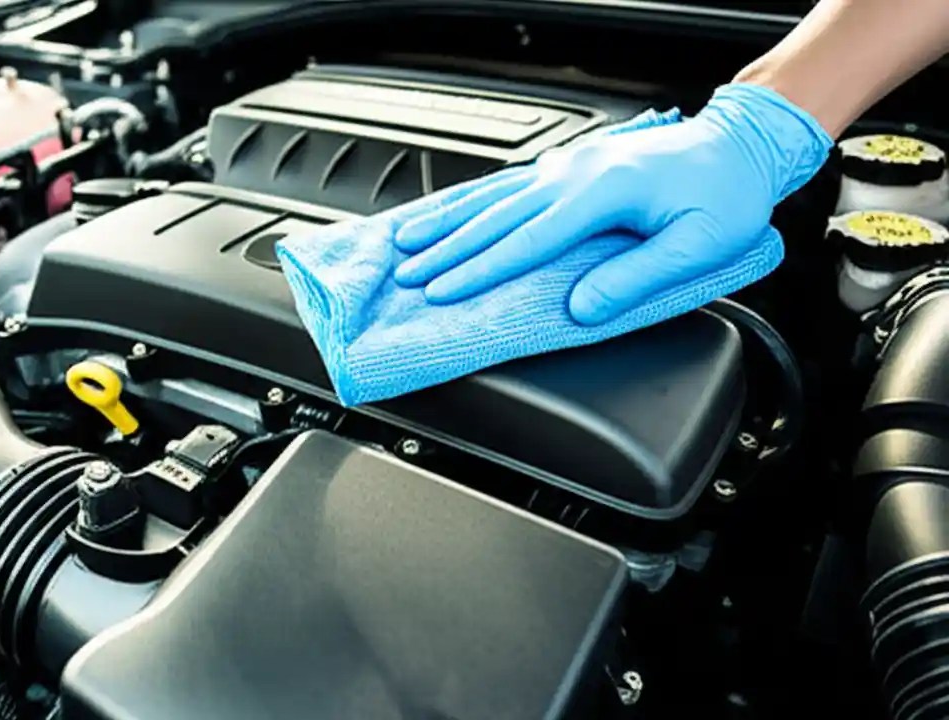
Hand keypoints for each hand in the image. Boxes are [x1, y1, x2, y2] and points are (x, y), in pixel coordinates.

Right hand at [392, 84, 832, 323]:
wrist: (739, 145)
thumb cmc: (725, 195)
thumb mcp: (698, 245)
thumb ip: (636, 278)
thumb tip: (580, 308)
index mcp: (602, 193)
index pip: (526, 241)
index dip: (480, 270)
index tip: (442, 291)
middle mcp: (575, 173)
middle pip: (496, 218)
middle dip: (447, 249)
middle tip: (408, 274)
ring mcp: (569, 165)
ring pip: (494, 197)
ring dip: (449, 222)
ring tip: (409, 243)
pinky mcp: (569, 166)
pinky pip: (508, 185)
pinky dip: (472, 201)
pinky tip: (449, 213)